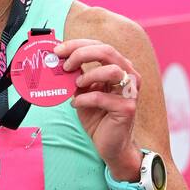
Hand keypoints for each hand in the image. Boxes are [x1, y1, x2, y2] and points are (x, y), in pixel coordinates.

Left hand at [53, 36, 142, 176]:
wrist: (111, 145)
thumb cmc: (98, 117)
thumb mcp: (83, 92)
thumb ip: (76, 77)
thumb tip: (58, 62)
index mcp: (119, 68)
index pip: (100, 46)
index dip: (77, 45)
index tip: (58, 50)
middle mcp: (129, 76)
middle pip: (107, 51)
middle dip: (81, 54)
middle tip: (65, 64)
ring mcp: (131, 91)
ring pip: (112, 71)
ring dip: (88, 75)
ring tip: (76, 85)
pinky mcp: (127, 108)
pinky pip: (103, 97)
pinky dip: (84, 99)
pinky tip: (76, 104)